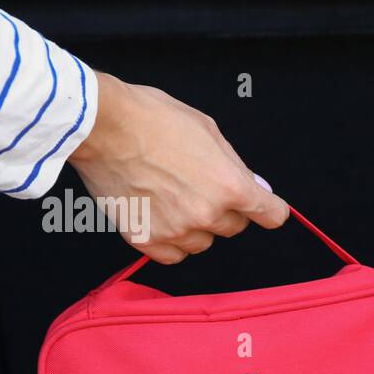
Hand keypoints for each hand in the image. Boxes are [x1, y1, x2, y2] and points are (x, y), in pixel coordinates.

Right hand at [66, 72, 288, 263]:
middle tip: (198, 185)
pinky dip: (171, 241)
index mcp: (230, 185)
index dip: (268, 208)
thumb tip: (256, 189)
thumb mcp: (208, 130)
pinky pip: (173, 255)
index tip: (261, 206)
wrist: (102, 126)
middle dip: (225, 210)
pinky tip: (160, 216)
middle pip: (234, 228)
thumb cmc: (153, 118)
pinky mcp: (145, 240)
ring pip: (202, 243)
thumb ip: (235, 166)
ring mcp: (175, 231)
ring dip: (196, 227)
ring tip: (172, 197)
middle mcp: (206, 214)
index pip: (271, 215)